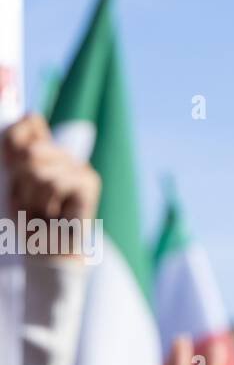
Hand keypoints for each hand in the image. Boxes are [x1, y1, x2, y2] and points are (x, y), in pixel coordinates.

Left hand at [2, 113, 100, 257]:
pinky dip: (47, 202)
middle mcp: (63, 156)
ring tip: (41, 210)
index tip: (14, 161)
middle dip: (20, 182)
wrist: (47, 250)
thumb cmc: (28, 219)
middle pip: (28, 152)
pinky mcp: (89, 182)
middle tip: (28, 201)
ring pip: (39, 170)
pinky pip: (56, 182)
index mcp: (43, 153)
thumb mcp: (13, 182)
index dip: (15, 136)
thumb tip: (30, 114)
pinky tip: (56, 212)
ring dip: (32, 197)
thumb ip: (17, 150)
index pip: (28, 126)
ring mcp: (79, 167)